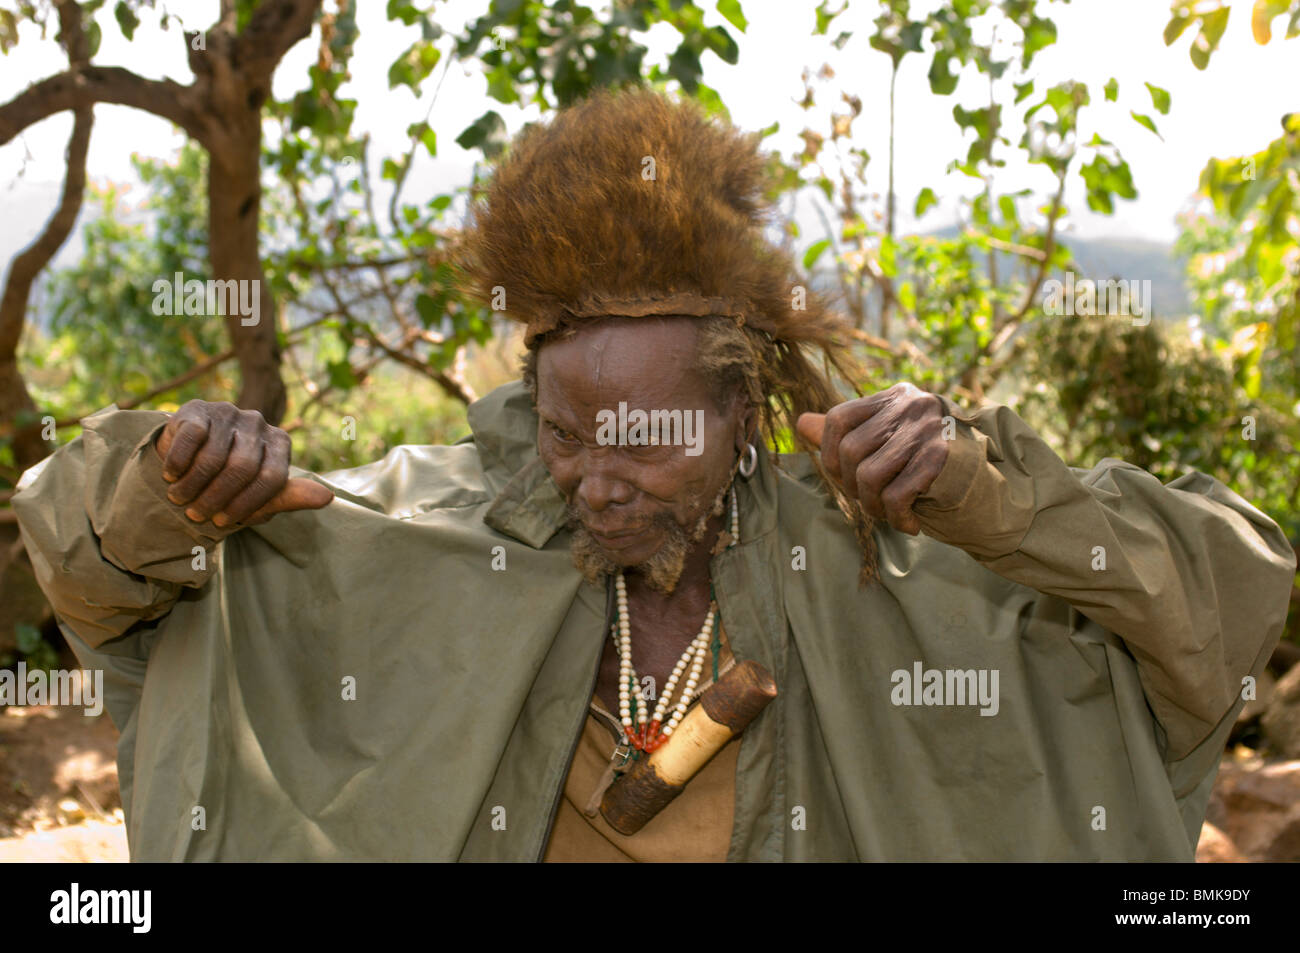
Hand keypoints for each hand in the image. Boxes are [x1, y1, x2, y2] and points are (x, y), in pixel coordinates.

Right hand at [154, 400, 333, 526]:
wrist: (191, 465)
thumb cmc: (232, 487)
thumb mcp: (262, 498)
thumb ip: (291, 498)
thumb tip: (327, 497)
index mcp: (280, 443)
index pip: (272, 479)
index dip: (246, 504)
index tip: (224, 522)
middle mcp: (259, 423)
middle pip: (242, 468)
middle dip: (216, 498)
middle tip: (196, 514)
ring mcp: (230, 412)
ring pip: (213, 456)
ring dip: (192, 484)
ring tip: (180, 499)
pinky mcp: (200, 408)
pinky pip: (191, 437)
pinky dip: (178, 462)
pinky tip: (171, 474)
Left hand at [795, 383, 948, 535]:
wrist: (985, 483)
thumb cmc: (925, 463)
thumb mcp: (885, 441)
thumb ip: (845, 433)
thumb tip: (800, 423)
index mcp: (892, 397)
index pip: (838, 418)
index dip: (829, 454)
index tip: (843, 479)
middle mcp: (910, 406)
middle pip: (851, 451)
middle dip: (852, 487)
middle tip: (869, 503)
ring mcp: (928, 429)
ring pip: (870, 475)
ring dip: (873, 506)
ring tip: (886, 514)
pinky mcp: (941, 458)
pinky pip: (897, 494)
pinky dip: (897, 518)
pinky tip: (909, 524)